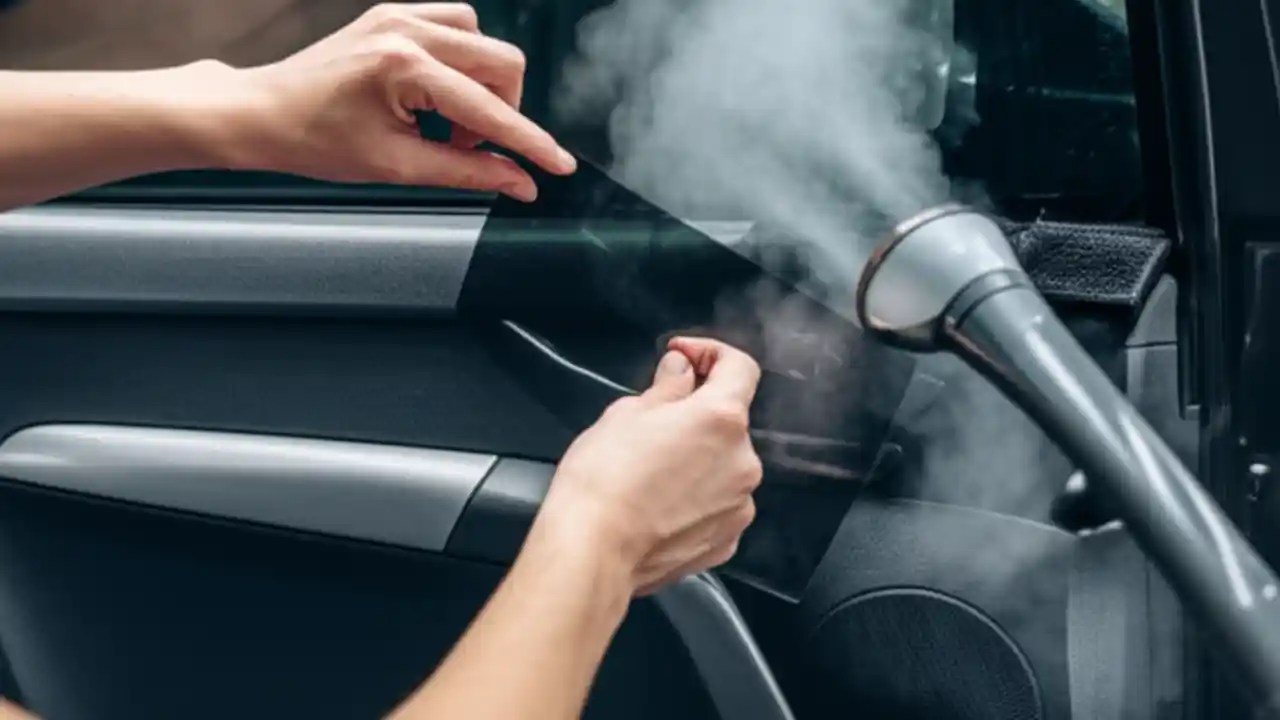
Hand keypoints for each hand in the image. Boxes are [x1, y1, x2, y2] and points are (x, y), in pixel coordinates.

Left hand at [224, 3, 574, 199]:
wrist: (260, 112)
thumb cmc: (314, 142)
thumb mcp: (397, 166)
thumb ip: (467, 172)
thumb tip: (520, 183)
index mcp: (404, 67)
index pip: (489, 110)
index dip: (529, 143)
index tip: (558, 167)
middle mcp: (406, 30)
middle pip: (502, 63)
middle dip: (503, 113)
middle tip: (472, 150)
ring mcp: (400, 16)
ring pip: (484, 43)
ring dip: (484, 87)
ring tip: (452, 125)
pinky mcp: (394, 14)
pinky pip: (457, 27)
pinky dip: (464, 64)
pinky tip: (441, 94)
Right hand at [536, 337, 763, 595]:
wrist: (592, 551)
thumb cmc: (601, 481)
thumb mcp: (626, 413)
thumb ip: (667, 388)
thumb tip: (682, 372)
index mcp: (722, 418)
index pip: (740, 367)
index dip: (710, 353)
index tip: (684, 357)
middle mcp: (743, 461)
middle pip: (729, 422)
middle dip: (697, 416)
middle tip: (653, 423)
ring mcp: (738, 505)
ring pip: (724, 466)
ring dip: (698, 460)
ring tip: (651, 472)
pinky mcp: (726, 540)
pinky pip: (718, 506)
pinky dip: (696, 499)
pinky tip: (659, 503)